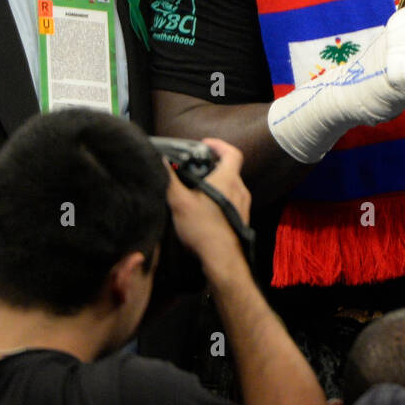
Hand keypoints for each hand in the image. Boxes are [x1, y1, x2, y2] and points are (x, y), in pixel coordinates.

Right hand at [166, 138, 250, 267]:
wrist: (222, 259)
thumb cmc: (203, 228)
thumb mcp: (180, 202)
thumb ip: (170, 180)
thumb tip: (161, 160)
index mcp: (228, 179)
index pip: (232, 152)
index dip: (219, 145)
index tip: (204, 145)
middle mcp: (240, 189)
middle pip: (230, 169)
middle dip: (214, 165)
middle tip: (196, 167)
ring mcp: (243, 205)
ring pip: (231, 186)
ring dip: (216, 183)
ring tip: (197, 188)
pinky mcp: (241, 218)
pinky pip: (232, 200)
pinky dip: (220, 197)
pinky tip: (205, 209)